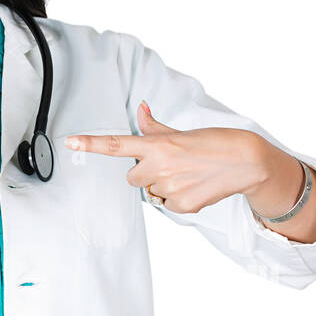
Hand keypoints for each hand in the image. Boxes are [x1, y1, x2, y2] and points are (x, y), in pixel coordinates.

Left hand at [64, 100, 267, 214]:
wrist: (246, 162)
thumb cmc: (215, 143)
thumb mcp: (182, 131)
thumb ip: (155, 127)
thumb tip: (142, 109)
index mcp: (157, 145)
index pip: (115, 145)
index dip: (90, 144)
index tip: (70, 142)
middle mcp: (159, 167)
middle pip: (133, 177)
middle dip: (146, 172)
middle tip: (171, 164)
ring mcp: (169, 188)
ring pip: (150, 191)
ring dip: (162, 185)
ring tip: (187, 174)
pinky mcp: (181, 205)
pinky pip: (166, 204)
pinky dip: (177, 198)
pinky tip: (194, 186)